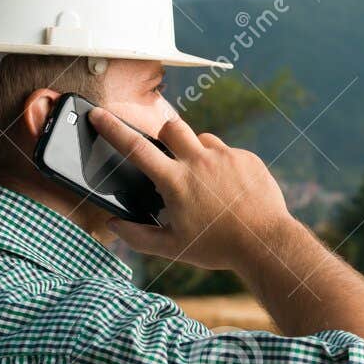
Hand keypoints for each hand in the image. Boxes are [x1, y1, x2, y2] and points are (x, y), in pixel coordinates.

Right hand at [87, 108, 294, 271]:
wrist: (265, 242)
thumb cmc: (216, 247)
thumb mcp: (172, 248)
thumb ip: (138, 236)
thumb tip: (113, 224)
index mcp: (175, 181)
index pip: (136, 148)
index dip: (113, 129)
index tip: (98, 114)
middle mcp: (199, 162)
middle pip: (171, 127)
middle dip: (164, 136)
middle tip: (170, 159)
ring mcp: (225, 157)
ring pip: (201, 139)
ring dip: (196, 153)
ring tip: (205, 183)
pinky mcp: (247, 158)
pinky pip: (227, 152)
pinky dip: (222, 166)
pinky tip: (229, 190)